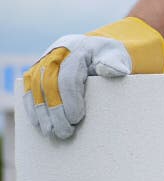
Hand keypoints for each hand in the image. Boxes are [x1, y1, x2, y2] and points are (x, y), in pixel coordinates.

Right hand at [23, 17, 163, 138]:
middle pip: (49, 86)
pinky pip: (28, 90)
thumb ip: (115, 63)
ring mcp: (42, 63)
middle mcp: (56, 56)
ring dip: (42, 113)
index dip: (71, 101)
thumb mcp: (116, 56)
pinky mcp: (34, 72)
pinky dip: (32, 108)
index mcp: (76, 52)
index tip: (77, 119)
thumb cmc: (105, 56)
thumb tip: (117, 71)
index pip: (68, 79)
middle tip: (65, 132)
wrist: (91, 47)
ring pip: (36, 89)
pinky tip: (38, 123)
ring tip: (51, 132)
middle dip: (56, 112)